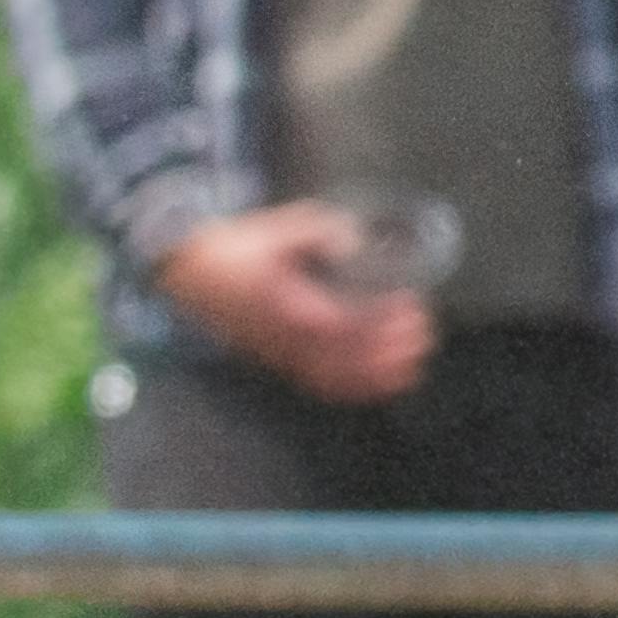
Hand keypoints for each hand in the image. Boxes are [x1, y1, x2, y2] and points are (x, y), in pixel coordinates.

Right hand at [155, 204, 436, 406]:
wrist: (193, 274)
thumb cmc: (237, 249)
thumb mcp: (277, 228)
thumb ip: (318, 231)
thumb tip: (354, 239)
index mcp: (286, 307)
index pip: (343, 324)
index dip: (381, 321)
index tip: (409, 303)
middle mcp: (285, 340)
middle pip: (347, 359)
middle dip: (391, 349)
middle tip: (424, 329)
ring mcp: (282, 355)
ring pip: (337, 378)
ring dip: (380, 374)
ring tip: (415, 358)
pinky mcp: (280, 362)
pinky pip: (321, 384)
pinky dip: (355, 388)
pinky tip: (382, 382)